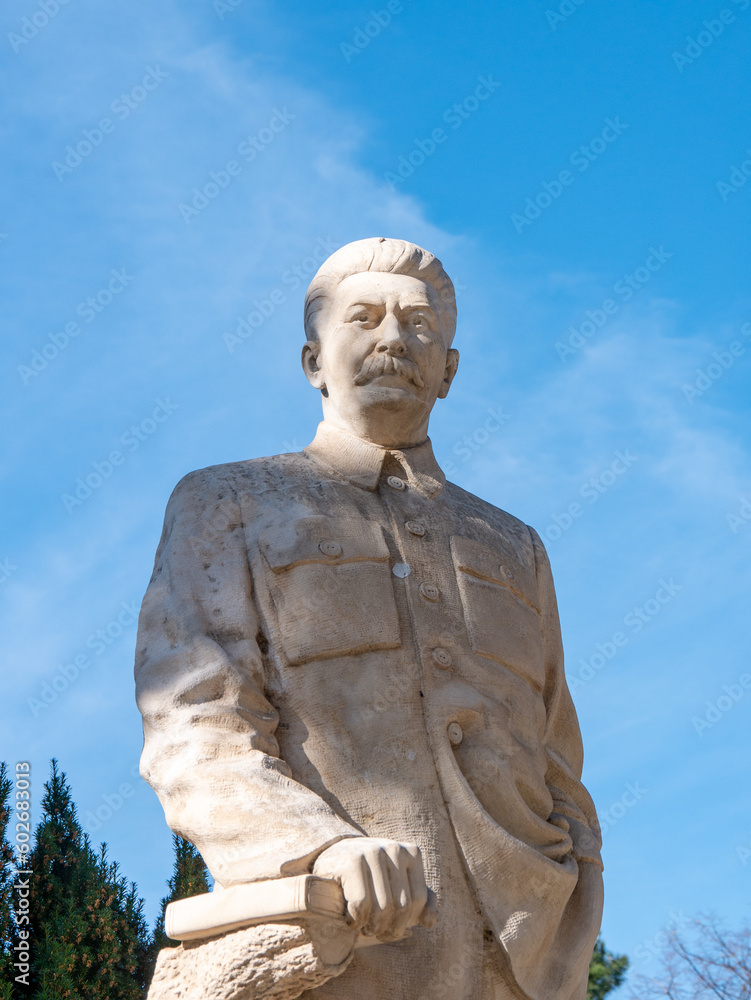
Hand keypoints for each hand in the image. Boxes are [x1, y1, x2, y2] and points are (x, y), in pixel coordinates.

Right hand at [312, 837, 434, 941]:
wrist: (334, 856)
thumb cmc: (371, 876)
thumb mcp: (398, 883)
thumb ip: (418, 899)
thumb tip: (429, 921)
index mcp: (412, 853)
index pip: (419, 900)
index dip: (405, 922)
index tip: (391, 926)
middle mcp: (394, 849)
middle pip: (401, 907)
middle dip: (387, 928)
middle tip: (374, 932)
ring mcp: (373, 852)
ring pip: (382, 908)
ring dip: (371, 927)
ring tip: (363, 926)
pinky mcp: (352, 861)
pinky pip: (361, 904)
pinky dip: (356, 920)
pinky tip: (350, 918)